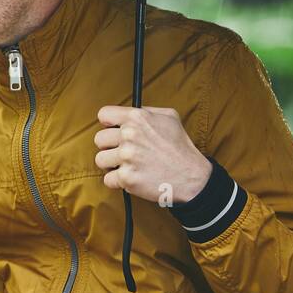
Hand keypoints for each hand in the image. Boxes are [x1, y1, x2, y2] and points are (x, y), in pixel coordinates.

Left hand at [94, 105, 212, 205]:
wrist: (192, 177)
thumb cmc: (180, 148)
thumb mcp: (169, 117)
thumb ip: (146, 111)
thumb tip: (127, 112)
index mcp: (137, 118)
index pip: (104, 114)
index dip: (108, 124)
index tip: (113, 131)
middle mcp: (130, 135)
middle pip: (99, 139)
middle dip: (110, 147)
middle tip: (124, 152)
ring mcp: (127, 157)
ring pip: (100, 160)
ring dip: (112, 165)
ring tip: (128, 165)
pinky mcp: (126, 177)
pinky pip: (108, 179)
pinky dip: (118, 182)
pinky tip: (132, 177)